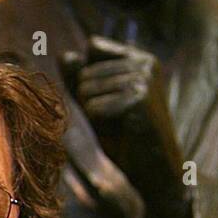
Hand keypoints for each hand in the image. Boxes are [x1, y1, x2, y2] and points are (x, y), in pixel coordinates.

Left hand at [59, 36, 186, 205]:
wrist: (153, 171)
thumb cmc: (124, 138)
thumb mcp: (97, 101)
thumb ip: (79, 77)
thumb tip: (64, 55)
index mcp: (141, 57)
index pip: (93, 47)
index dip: (90, 79)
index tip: (113, 102)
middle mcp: (145, 63)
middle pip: (84, 73)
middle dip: (91, 103)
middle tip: (118, 122)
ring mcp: (144, 79)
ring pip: (85, 90)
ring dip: (96, 117)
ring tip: (121, 128)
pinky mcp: (139, 99)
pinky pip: (93, 109)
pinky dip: (102, 127)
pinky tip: (124, 134)